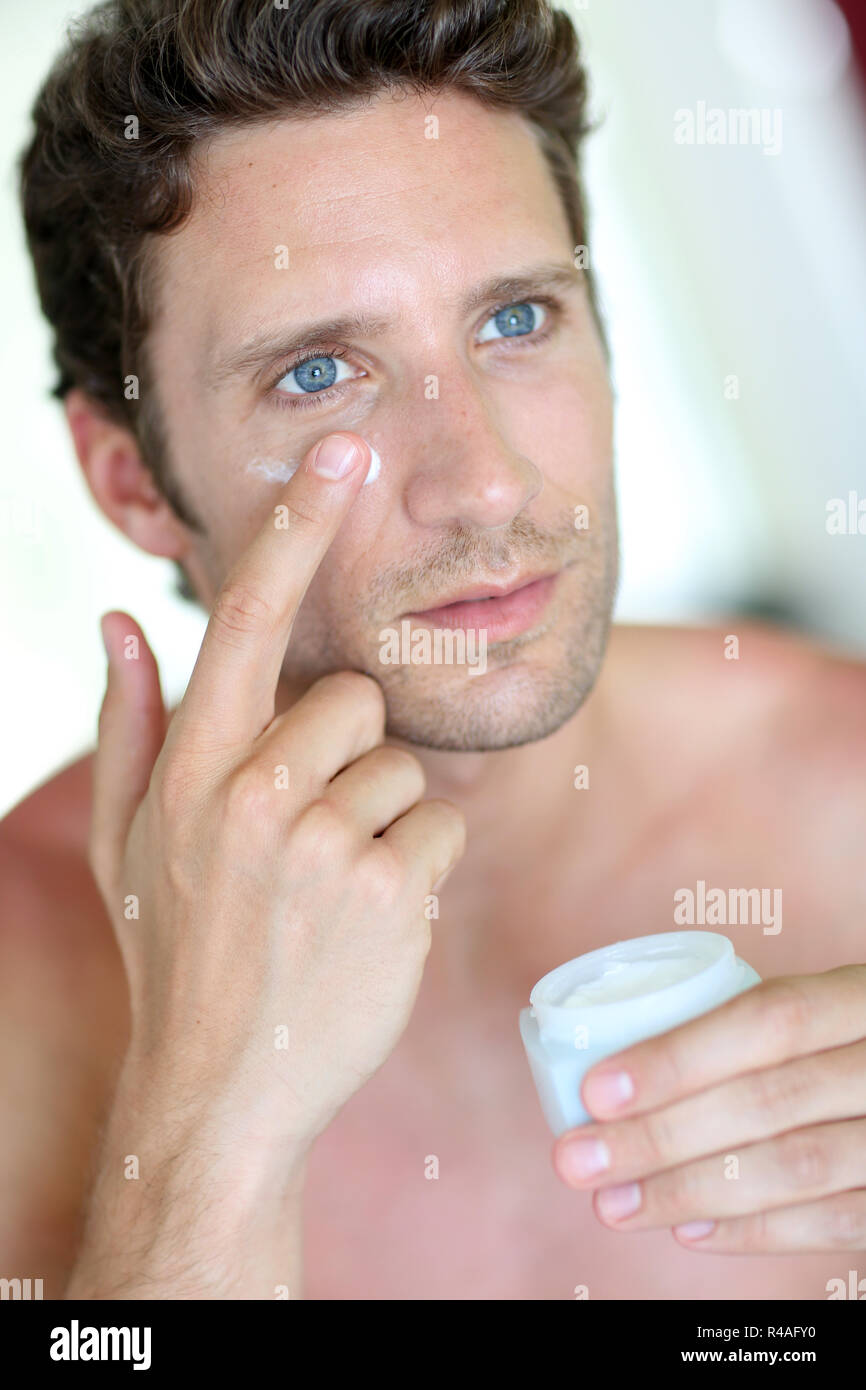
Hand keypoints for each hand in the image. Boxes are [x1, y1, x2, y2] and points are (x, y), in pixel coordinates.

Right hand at [91, 430, 465, 1165]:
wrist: (224, 1089)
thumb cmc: (178, 953)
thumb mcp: (131, 844)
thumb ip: (130, 723)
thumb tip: (120, 619)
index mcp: (190, 771)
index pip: (246, 619)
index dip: (294, 528)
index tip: (341, 453)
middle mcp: (252, 796)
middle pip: (356, 698)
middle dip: (348, 751)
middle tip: (306, 831)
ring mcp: (323, 847)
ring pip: (405, 771)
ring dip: (381, 820)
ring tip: (331, 888)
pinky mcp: (389, 895)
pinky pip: (440, 833)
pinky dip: (418, 871)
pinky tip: (367, 921)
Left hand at [552, 967, 865, 1253]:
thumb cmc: (846, 1042)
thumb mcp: (823, 1006)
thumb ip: (752, 1026)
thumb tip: (617, 1066)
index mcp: (859, 997)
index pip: (770, 1020)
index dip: (679, 1057)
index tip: (595, 1090)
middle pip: (769, 1102)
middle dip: (660, 1136)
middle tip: (577, 1160)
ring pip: (796, 1169)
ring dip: (689, 1191)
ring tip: (613, 1203)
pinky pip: (833, 1224)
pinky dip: (753, 1231)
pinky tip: (687, 1230)